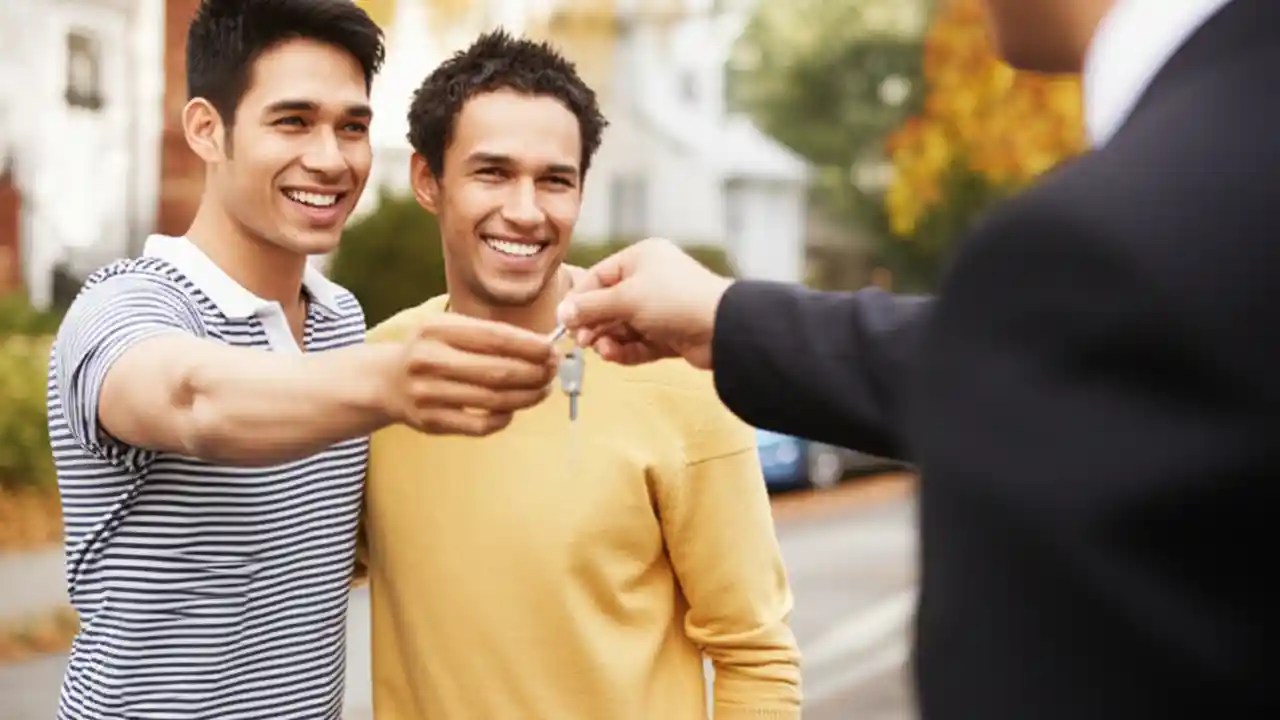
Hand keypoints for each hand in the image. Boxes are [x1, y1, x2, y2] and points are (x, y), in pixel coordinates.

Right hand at [385, 313, 557, 435]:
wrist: (386, 381)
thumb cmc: (430, 351)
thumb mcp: (448, 329)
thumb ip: (488, 334)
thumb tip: (542, 347)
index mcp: (436, 330)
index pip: (495, 337)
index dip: (530, 345)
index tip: (551, 349)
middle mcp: (429, 361)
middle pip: (498, 371)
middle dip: (535, 372)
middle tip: (552, 371)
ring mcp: (428, 394)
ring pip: (494, 400)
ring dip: (527, 396)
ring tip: (542, 389)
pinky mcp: (431, 422)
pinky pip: (480, 425)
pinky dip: (504, 418)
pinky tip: (513, 408)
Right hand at [555, 237, 732, 369]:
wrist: (722, 328)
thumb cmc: (676, 300)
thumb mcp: (626, 298)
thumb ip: (591, 306)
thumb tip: (563, 313)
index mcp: (641, 259)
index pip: (599, 276)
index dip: (580, 299)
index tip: (565, 320)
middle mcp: (650, 281)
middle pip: (609, 303)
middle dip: (594, 323)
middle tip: (581, 340)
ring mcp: (660, 309)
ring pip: (622, 326)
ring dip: (608, 339)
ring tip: (602, 350)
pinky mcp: (669, 335)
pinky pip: (638, 343)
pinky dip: (625, 350)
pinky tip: (614, 355)